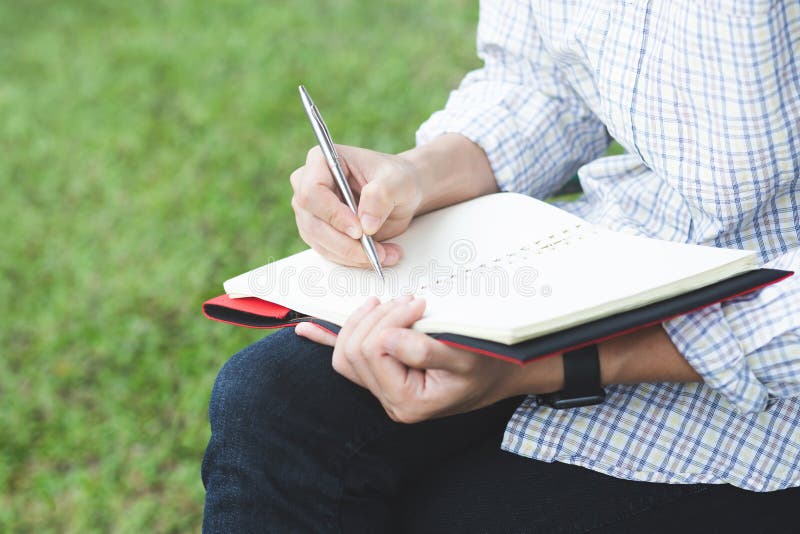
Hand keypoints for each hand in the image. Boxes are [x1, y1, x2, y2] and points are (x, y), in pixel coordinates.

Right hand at [290, 145, 421, 267]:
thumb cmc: (395, 178)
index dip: (333, 214)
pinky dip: (353, 259)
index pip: (312, 191)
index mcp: (321, 160)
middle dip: (345, 243)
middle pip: (313, 222)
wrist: (399, 192)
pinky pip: (329, 251)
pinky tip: (377, 255)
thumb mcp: (397, 181)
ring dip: (352, 255)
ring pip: (320, 241)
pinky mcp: (319, 231)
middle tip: (374, 251)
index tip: (359, 230)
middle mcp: (308, 185)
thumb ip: (381, 195)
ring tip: (384, 254)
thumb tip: (366, 224)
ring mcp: (311, 211)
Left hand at [295, 296, 564, 422]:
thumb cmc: (489, 364)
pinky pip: (348, 359)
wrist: (501, 374)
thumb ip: (426, 352)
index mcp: (407, 401)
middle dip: (375, 319)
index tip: (419, 306)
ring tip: (390, 305)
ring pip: (347, 352)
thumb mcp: (467, 357)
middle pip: (354, 352)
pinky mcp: (383, 377)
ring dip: (363, 321)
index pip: (374, 352)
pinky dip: (326, 340)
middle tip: (408, 303)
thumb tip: (389, 340)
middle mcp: (390, 400)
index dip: (391, 322)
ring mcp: (384, 389)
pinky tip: (305, 330)